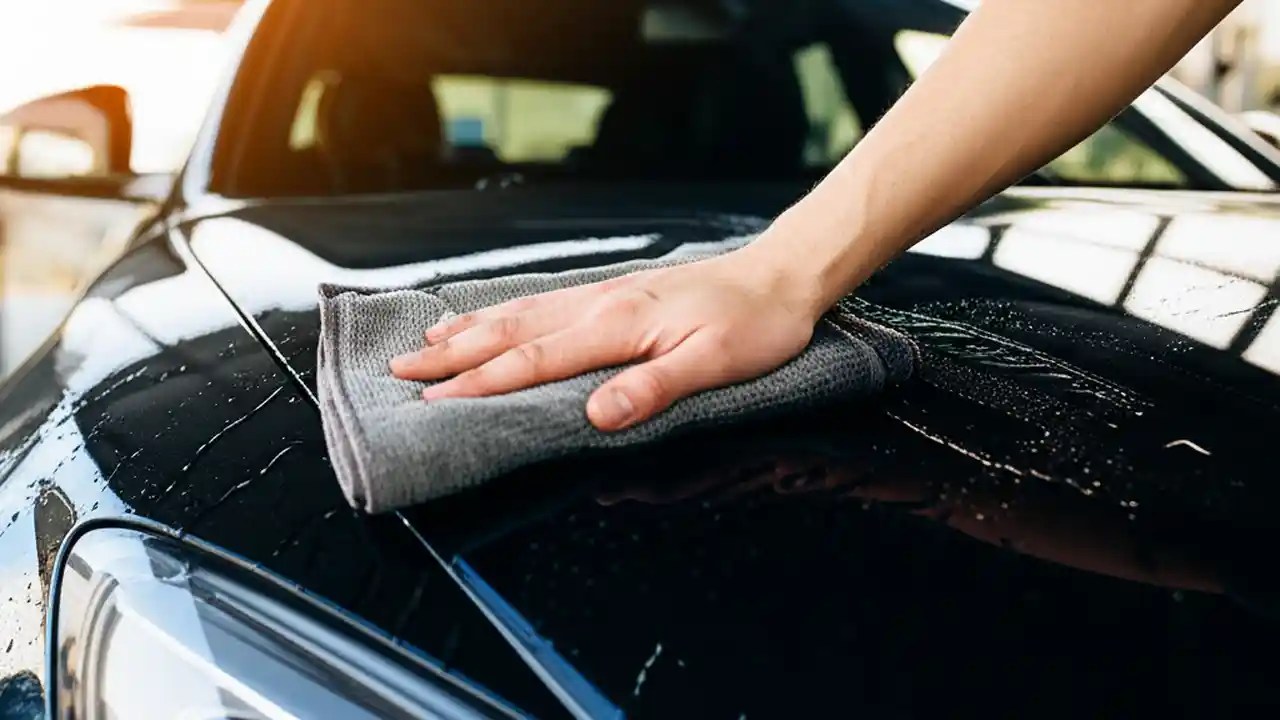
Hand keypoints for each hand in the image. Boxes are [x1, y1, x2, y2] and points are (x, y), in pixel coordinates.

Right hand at [389, 249, 822, 430]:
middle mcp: (599, 305)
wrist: (780, 277)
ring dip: (470, 329)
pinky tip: (492, 317)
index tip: (432, 401)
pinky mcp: (613, 294)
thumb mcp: (716, 364)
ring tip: (426, 341)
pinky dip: (504, 312)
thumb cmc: (755, 324)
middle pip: (511, 332)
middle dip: (453, 353)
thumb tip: (597, 415)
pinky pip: (543, 301)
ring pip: (521, 312)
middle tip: (401, 368)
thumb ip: (654, 388)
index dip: (478, 384)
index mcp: (616, 326)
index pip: (532, 362)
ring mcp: (603, 295)